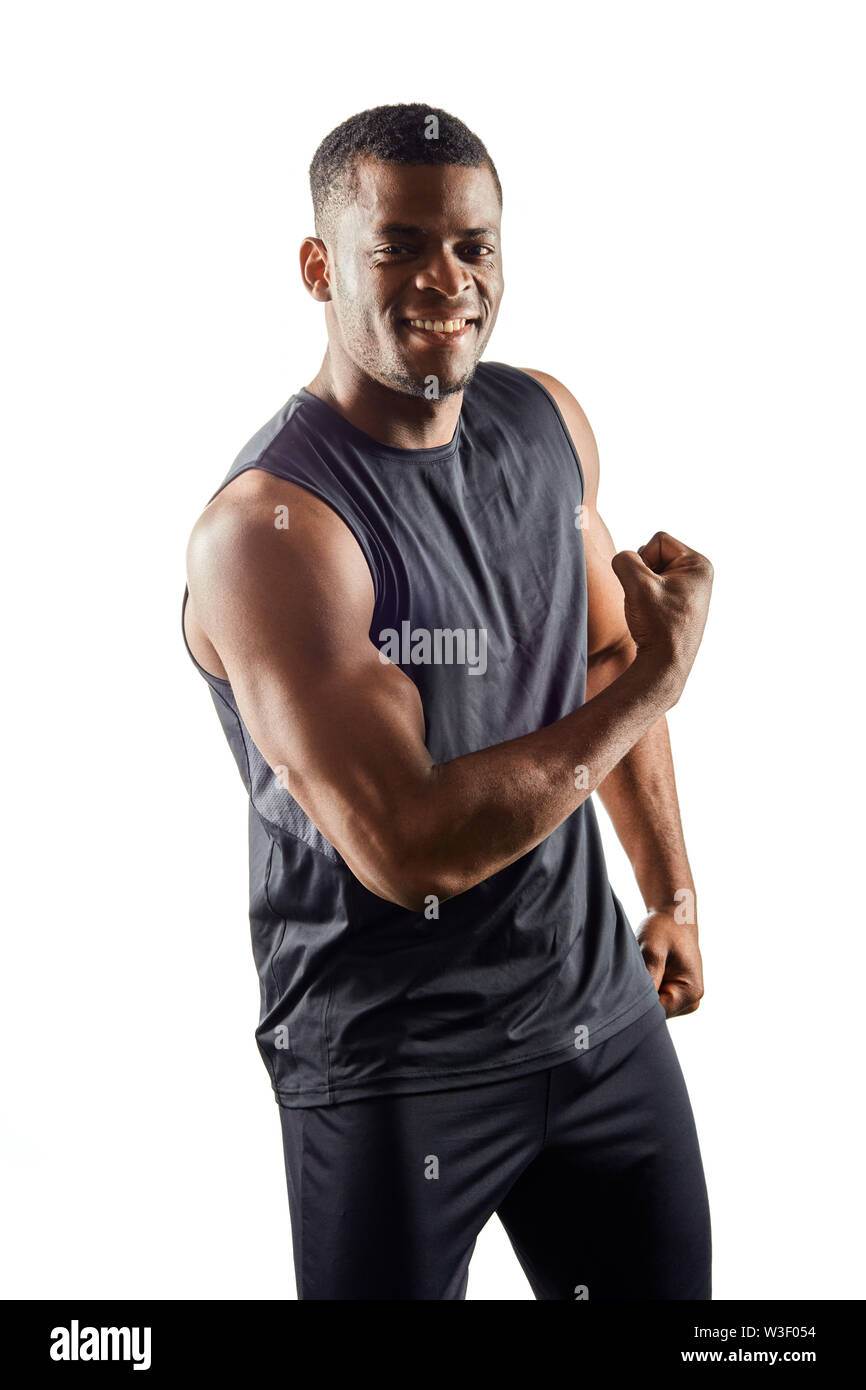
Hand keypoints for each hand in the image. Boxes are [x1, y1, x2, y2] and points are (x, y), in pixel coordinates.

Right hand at [611, 531, 713, 705]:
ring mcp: (691, 591)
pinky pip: (654, 588)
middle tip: (650, 601)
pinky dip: (646, 599)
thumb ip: (625, 559)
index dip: (643, 560)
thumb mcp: (637, 585)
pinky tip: (652, 617)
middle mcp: (699, 575)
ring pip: (652, 572)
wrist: (665, 666)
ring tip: (651, 610)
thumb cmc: (657, 626)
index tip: (648, 588)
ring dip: (642, 587)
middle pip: (655, 553)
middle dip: (643, 574)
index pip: (658, 540)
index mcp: (699, 565)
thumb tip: (623, 558)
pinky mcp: (680, 604)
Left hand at [636, 908, 703, 1017]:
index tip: (623, 989)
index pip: (657, 1013)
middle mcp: (691, 1002)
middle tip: (629, 976)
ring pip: (654, 1008)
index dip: (637, 1005)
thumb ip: (649, 977)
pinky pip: (656, 1001)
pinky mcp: (677, 997)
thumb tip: (636, 1004)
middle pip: (657, 1014)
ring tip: (640, 971)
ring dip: (643, 994)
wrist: (674, 917)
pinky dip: (646, 990)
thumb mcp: (653, 949)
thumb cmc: (664, 929)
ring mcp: (685, 1001)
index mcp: (691, 993)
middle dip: (640, 999)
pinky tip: (644, 974)